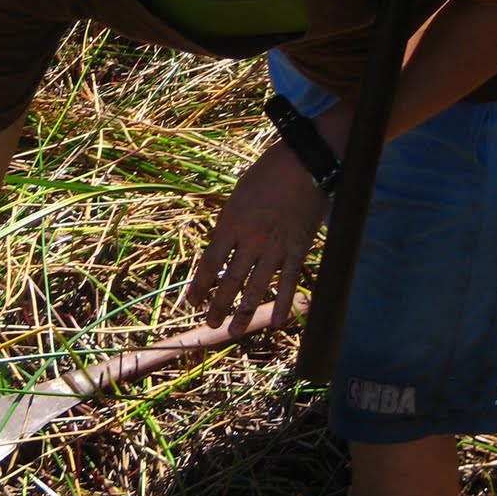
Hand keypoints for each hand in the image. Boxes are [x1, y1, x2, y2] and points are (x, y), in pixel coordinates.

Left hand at [187, 141, 328, 336]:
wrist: (304, 163)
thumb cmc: (267, 173)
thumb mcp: (237, 195)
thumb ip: (229, 223)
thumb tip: (222, 247)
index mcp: (230, 223)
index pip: (209, 264)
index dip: (199, 287)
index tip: (192, 302)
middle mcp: (249, 240)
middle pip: (229, 282)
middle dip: (217, 307)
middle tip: (210, 324)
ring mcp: (275, 248)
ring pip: (256, 289)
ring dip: (243, 314)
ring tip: (233, 332)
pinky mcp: (298, 250)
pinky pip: (288, 283)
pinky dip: (282, 305)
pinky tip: (274, 324)